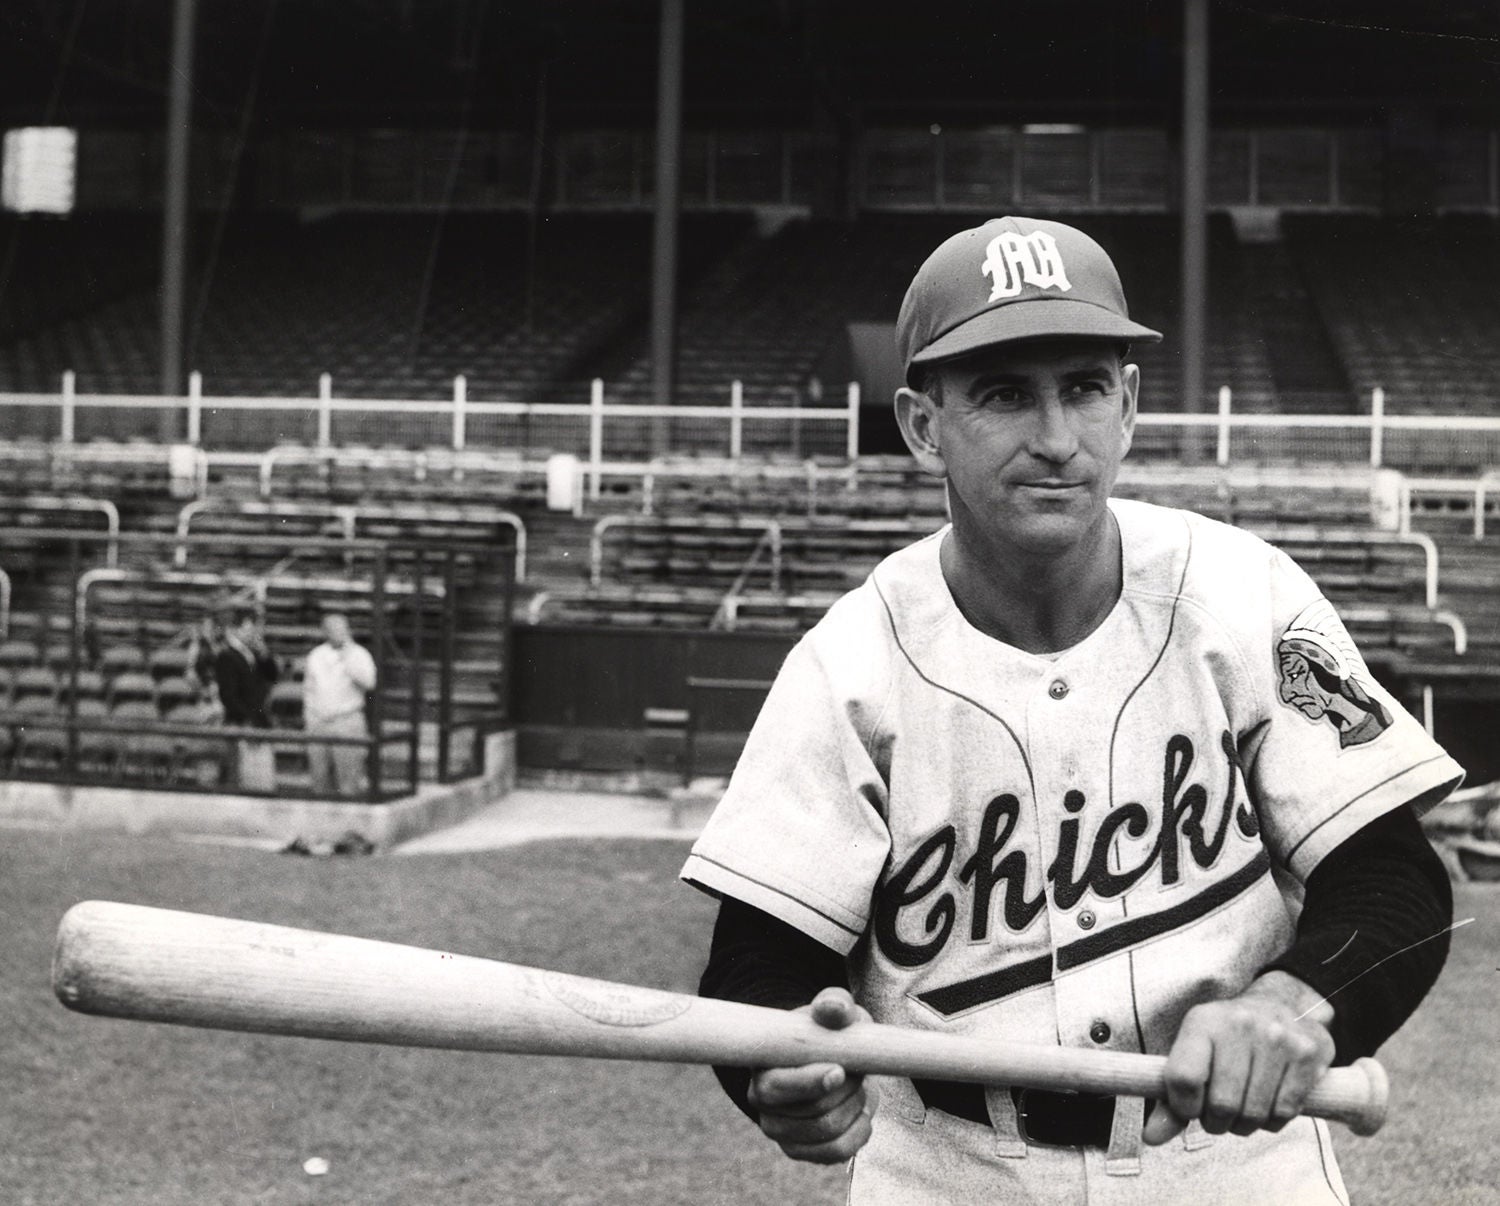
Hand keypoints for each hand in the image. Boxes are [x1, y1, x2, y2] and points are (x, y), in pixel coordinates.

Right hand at [746, 987, 877, 1163]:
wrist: (833, 1061)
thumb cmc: (827, 1032)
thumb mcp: (832, 1013)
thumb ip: (833, 1004)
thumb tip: (833, 1008)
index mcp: (761, 1066)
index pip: (778, 1086)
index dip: (809, 1083)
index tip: (839, 1071)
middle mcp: (762, 1103)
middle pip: (814, 1112)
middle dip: (847, 1090)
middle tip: (856, 1069)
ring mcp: (780, 1130)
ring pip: (829, 1131)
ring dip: (854, 1107)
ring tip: (857, 1087)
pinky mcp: (801, 1150)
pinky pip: (838, 1152)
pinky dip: (859, 1131)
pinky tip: (860, 1110)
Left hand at [1143, 971, 1334, 1144]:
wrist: (1280, 1005)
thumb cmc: (1226, 1039)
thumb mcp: (1193, 1053)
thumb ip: (1170, 1098)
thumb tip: (1151, 1137)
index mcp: (1203, 1021)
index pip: (1184, 1078)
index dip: (1184, 1107)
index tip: (1190, 1108)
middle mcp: (1240, 1024)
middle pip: (1222, 1104)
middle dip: (1217, 1122)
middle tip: (1219, 1113)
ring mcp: (1277, 1039)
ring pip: (1255, 1114)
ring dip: (1244, 1124)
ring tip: (1242, 1108)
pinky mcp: (1308, 1055)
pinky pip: (1285, 1113)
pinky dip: (1272, 1121)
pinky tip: (1268, 1103)